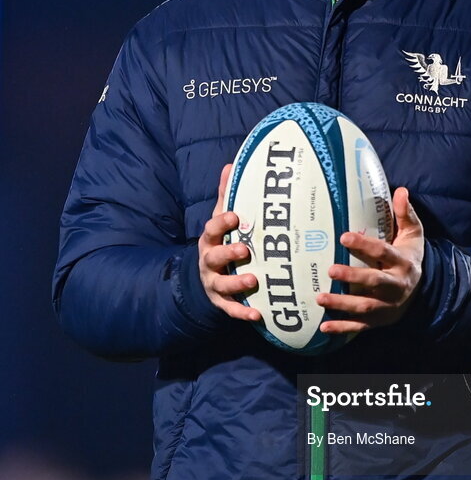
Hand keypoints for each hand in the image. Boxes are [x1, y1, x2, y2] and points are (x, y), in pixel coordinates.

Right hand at [197, 163, 261, 321]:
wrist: (203, 276)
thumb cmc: (220, 242)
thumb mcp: (220, 219)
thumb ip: (225, 196)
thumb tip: (230, 164)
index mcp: (211, 239)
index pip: (212, 229)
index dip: (221, 223)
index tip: (235, 216)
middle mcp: (209, 261)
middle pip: (214, 257)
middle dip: (229, 254)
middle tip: (245, 251)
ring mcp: (213, 283)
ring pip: (222, 285)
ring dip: (237, 283)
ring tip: (253, 280)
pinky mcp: (220, 302)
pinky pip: (230, 309)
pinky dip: (242, 312)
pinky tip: (258, 315)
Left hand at [316, 187, 423, 334]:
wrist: (423, 291)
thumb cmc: (409, 256)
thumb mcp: (412, 235)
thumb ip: (405, 214)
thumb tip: (400, 190)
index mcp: (403, 262)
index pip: (384, 252)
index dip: (365, 245)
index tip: (344, 237)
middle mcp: (396, 286)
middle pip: (375, 282)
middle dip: (353, 277)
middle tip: (331, 270)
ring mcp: (387, 306)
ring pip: (365, 307)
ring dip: (342, 304)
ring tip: (319, 297)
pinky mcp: (379, 321)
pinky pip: (360, 326)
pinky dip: (342, 328)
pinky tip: (323, 327)